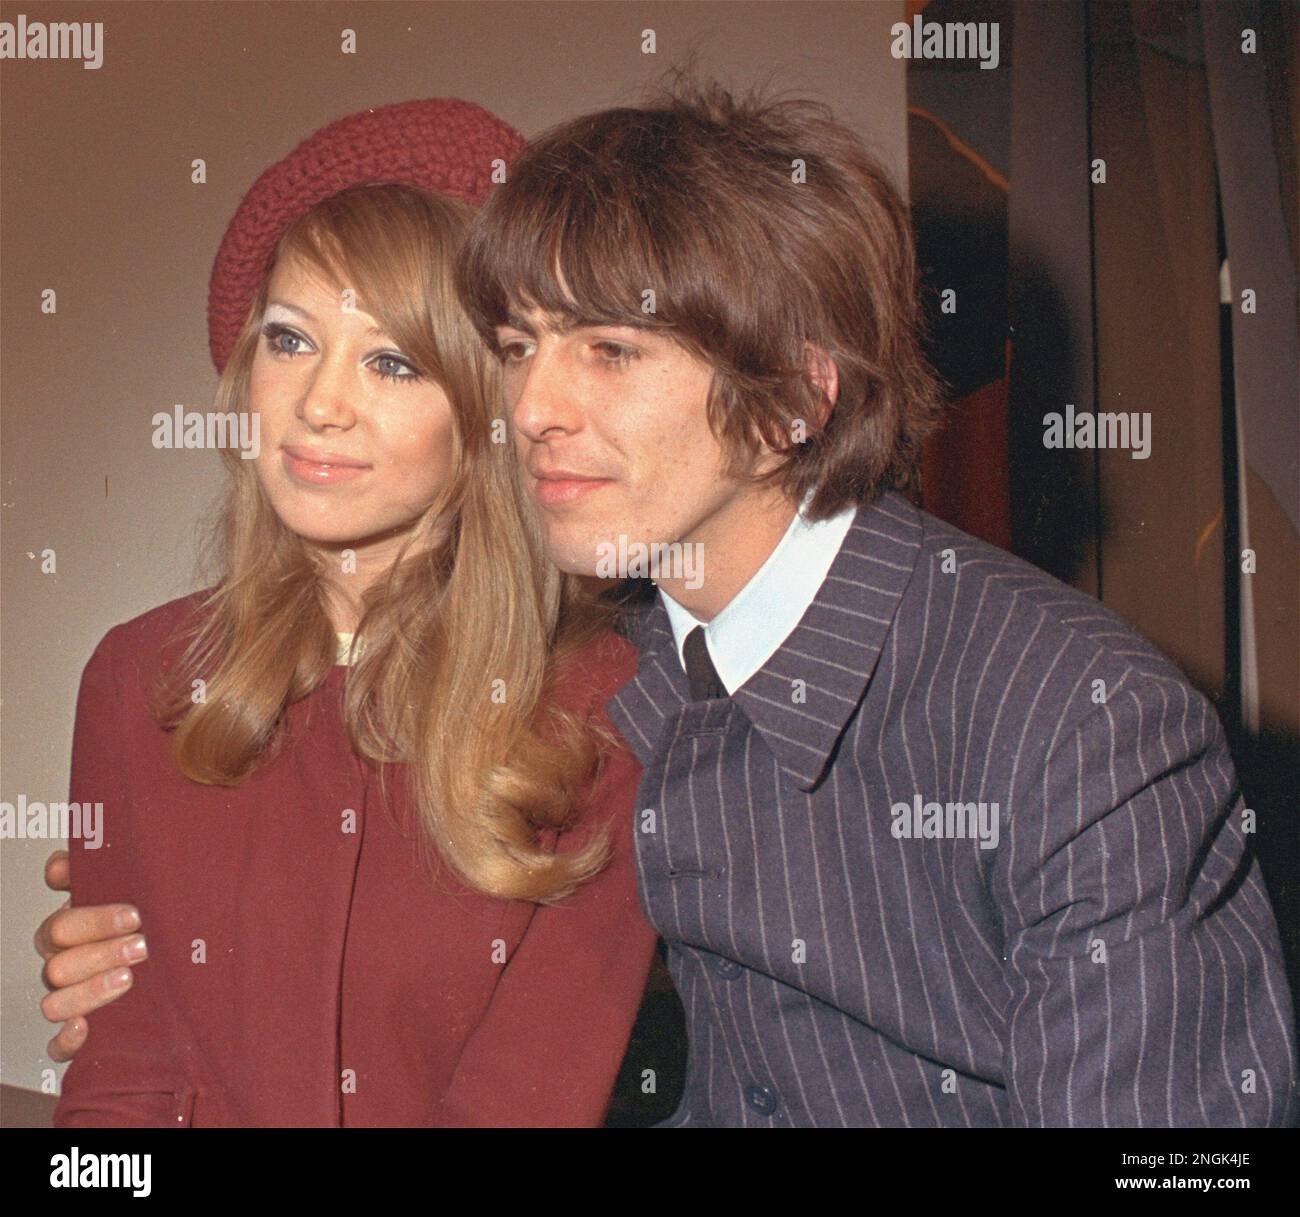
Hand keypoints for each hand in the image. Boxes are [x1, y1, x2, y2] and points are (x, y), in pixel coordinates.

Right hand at [36, 849, 145, 1061]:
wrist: (180, 958)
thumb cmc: (148, 920)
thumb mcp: (133, 887)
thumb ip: (98, 868)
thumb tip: (62, 864)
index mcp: (69, 931)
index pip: (59, 928)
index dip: (92, 921)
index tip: (134, 915)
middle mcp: (64, 966)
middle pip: (59, 965)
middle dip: (102, 954)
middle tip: (142, 945)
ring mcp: (70, 999)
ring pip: (54, 1003)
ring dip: (90, 991)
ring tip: (129, 978)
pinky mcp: (80, 1033)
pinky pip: (57, 1045)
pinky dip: (66, 1041)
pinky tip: (86, 1028)